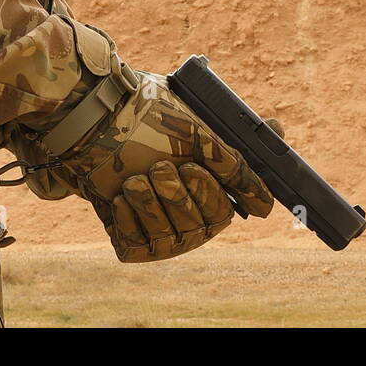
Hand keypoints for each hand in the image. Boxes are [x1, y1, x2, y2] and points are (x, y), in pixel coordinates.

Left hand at [59, 73, 273, 261]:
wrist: (97, 121)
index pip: (222, 212)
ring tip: (135, 177)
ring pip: (169, 239)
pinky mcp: (128, 239)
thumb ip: (236, 170)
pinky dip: (129, 218)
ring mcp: (158, 227)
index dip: (207, 192)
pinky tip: (120, 195)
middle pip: (197, 229)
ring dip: (151, 204)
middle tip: (158, 166)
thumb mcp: (202, 137)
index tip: (191, 166)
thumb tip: (268, 200)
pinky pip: (138, 245)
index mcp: (209, 189)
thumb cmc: (152, 120)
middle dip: (175, 195)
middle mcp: (187, 213)